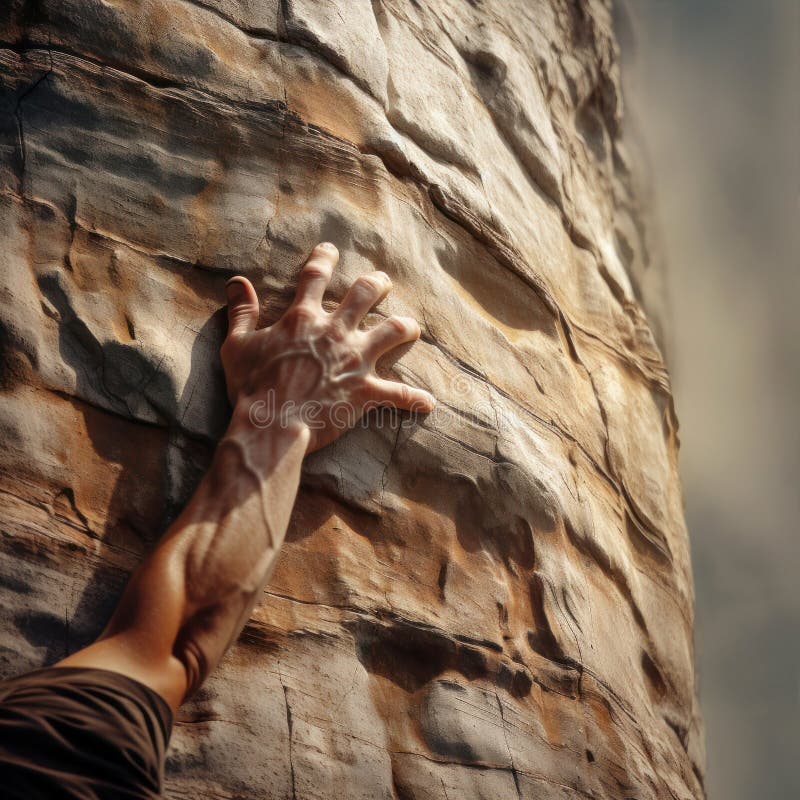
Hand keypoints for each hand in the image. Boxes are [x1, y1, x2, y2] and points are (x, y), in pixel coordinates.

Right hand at [220, 242, 435, 452]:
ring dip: (405, 327)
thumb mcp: (237, 345)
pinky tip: (428, 403)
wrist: (271, 425)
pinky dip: (414, 399)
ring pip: (393, 331)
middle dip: (378, 283)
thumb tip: (236, 282)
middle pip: (366, 294)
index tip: (331, 249)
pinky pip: (399, 394)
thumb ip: (242, 312)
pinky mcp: (366, 391)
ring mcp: (355, 361)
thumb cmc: (251, 387)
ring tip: (411, 328)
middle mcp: (335, 332)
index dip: (324, 258)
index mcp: (303, 318)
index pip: (316, 277)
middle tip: (383, 282)